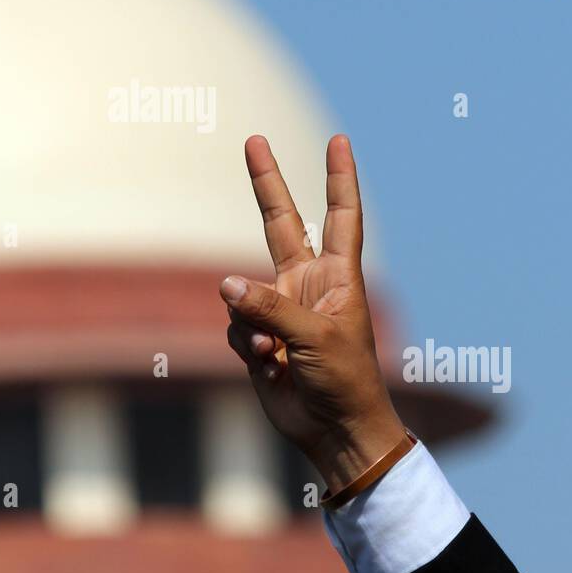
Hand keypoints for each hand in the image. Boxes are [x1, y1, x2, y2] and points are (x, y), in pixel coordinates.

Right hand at [220, 133, 405, 492]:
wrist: (336, 432)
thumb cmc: (345, 381)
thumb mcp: (314, 338)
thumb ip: (270, 308)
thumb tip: (226, 285)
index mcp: (337, 276)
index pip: (340, 215)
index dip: (338, 178)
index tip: (339, 140)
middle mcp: (308, 284)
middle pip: (280, 222)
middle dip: (267, 182)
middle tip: (253, 139)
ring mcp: (280, 309)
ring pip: (244, 291)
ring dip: (250, 319)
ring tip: (271, 352)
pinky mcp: (259, 338)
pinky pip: (234, 326)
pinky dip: (244, 343)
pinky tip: (266, 365)